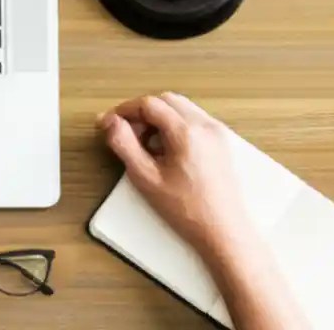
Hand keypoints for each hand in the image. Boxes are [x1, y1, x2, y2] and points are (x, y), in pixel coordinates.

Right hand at [97, 93, 252, 253]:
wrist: (224, 231)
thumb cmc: (188, 210)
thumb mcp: (146, 178)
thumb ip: (124, 144)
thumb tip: (110, 121)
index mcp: (186, 132)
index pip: (149, 104)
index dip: (124, 110)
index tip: (109, 123)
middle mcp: (205, 125)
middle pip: (165, 100)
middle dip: (141, 112)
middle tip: (126, 133)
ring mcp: (217, 133)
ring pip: (180, 108)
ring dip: (158, 117)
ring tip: (145, 145)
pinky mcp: (221, 142)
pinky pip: (193, 120)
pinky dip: (175, 125)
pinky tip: (166, 150)